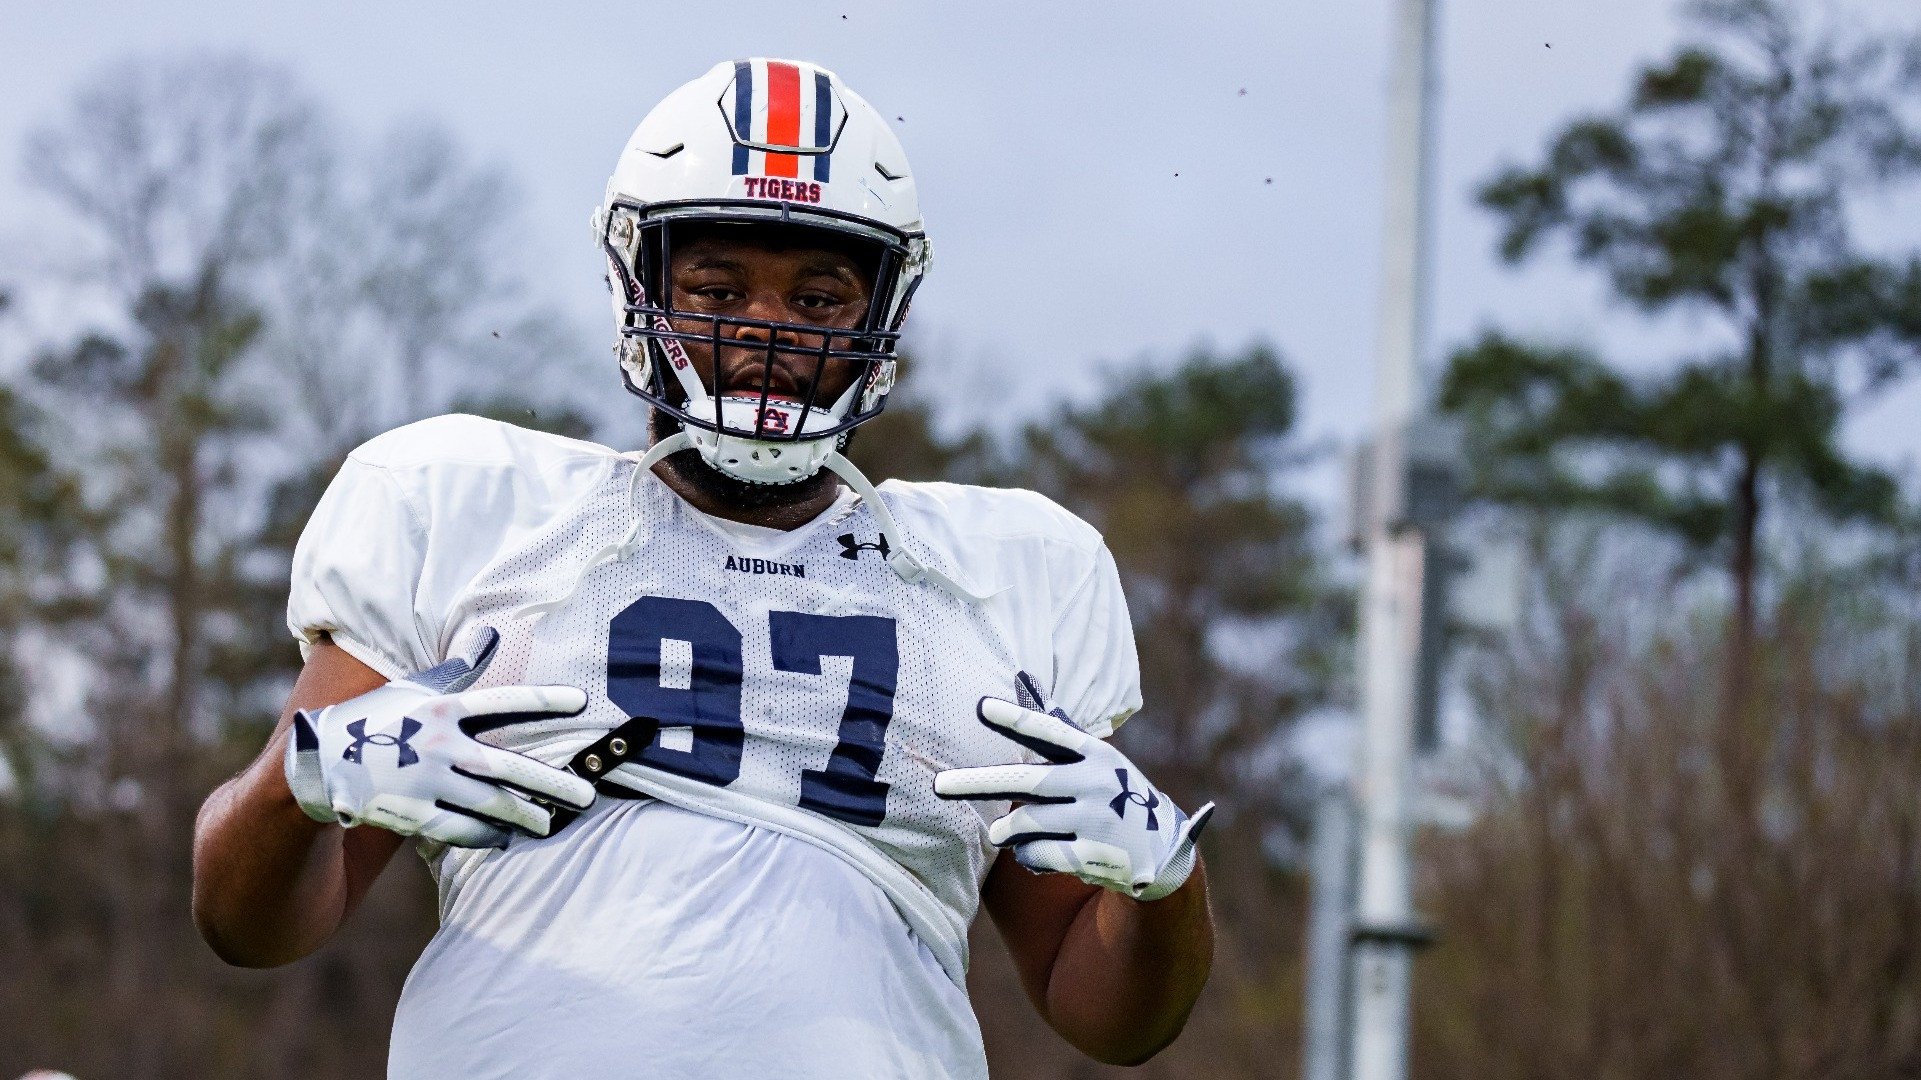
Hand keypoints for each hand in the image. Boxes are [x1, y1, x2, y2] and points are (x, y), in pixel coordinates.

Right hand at [283, 631, 595, 848]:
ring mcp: (426, 782)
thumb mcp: (415, 686)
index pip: (504, 702)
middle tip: (587, 796)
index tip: (582, 703)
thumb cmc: (377, 717)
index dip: (545, 702)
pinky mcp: (412, 812)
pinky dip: (487, 833)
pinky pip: (460, 828)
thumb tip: (492, 635)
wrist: (320, 760)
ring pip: (489, 803)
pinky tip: (508, 835)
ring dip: (525, 814)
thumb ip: (459, 668)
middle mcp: (439, 745)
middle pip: (506, 766)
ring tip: (552, 821)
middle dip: (551, 782)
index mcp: (443, 708)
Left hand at [934, 697, 1213, 900]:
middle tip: (938, 786)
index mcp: (1094, 754)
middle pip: (1026, 782)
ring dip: (1006, 830)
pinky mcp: (1093, 856)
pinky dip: (1028, 855)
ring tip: (998, 833)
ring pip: (1027, 822)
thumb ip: (1060, 729)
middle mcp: (1096, 782)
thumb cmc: (1117, 794)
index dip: (1014, 719)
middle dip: (977, 784)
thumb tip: (1025, 683)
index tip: (980, 707)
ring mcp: (1096, 820)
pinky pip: (1039, 854)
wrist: (1164, 849)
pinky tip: (1034, 853)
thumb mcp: (1099, 759)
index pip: (1047, 731)